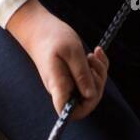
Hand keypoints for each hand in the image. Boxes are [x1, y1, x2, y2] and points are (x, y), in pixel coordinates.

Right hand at [5, 0, 108, 120]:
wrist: (39, 27)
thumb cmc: (53, 37)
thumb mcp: (71, 51)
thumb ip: (81, 74)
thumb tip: (91, 95)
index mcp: (58, 85)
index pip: (68, 111)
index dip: (83, 108)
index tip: (92, 90)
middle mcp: (62, 87)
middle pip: (85, 101)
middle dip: (98, 83)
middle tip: (93, 62)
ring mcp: (68, 82)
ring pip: (91, 88)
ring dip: (99, 73)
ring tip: (93, 55)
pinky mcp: (73, 74)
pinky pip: (90, 78)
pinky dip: (98, 66)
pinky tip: (97, 51)